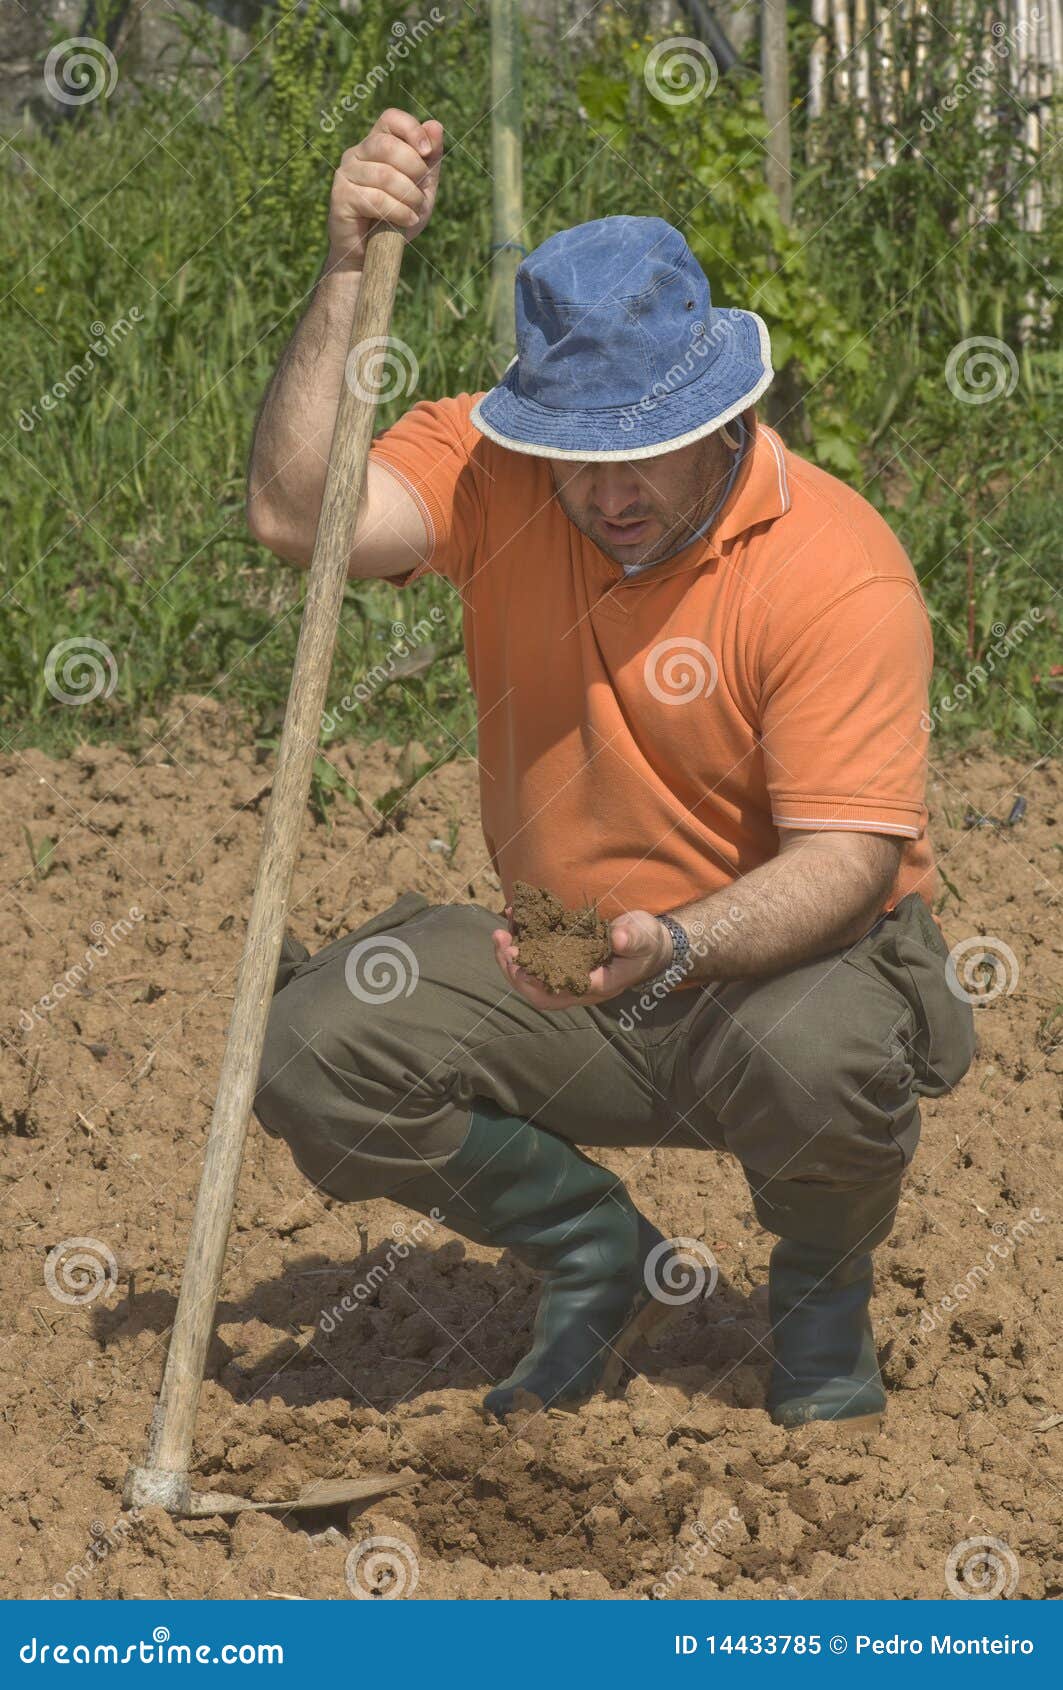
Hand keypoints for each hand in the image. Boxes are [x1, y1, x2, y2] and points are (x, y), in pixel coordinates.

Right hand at [327, 108, 443, 274]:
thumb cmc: (396, 220)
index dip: (412, 129)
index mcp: (375, 145)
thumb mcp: (421, 189)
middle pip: (387, 144)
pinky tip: (406, 221)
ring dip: (408, 196)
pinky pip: (375, 198)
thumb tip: (436, 125)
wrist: (371, 257)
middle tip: (421, 195)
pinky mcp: (340, 197)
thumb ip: (429, 160)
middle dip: (414, 169)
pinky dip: (397, 211)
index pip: (391, 118)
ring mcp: (345, 174)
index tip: (428, 152)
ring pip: (384, 174)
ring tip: (414, 212)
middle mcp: (356, 154)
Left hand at [492, 908, 673, 1010]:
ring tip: (499, 935)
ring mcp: (569, 976)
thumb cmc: (645, 941)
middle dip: (516, 973)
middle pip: (541, 994)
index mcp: (600, 985)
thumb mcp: (644, 936)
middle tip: (503, 945)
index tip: (522, 964)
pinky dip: (520, 946)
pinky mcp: (562, 963)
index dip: (541, 981)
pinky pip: (535, 963)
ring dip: (512, 962)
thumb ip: (633, 938)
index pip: (565, 991)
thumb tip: (619, 938)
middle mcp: (580, 987)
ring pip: (533, 982)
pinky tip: (512, 922)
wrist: (647, 943)